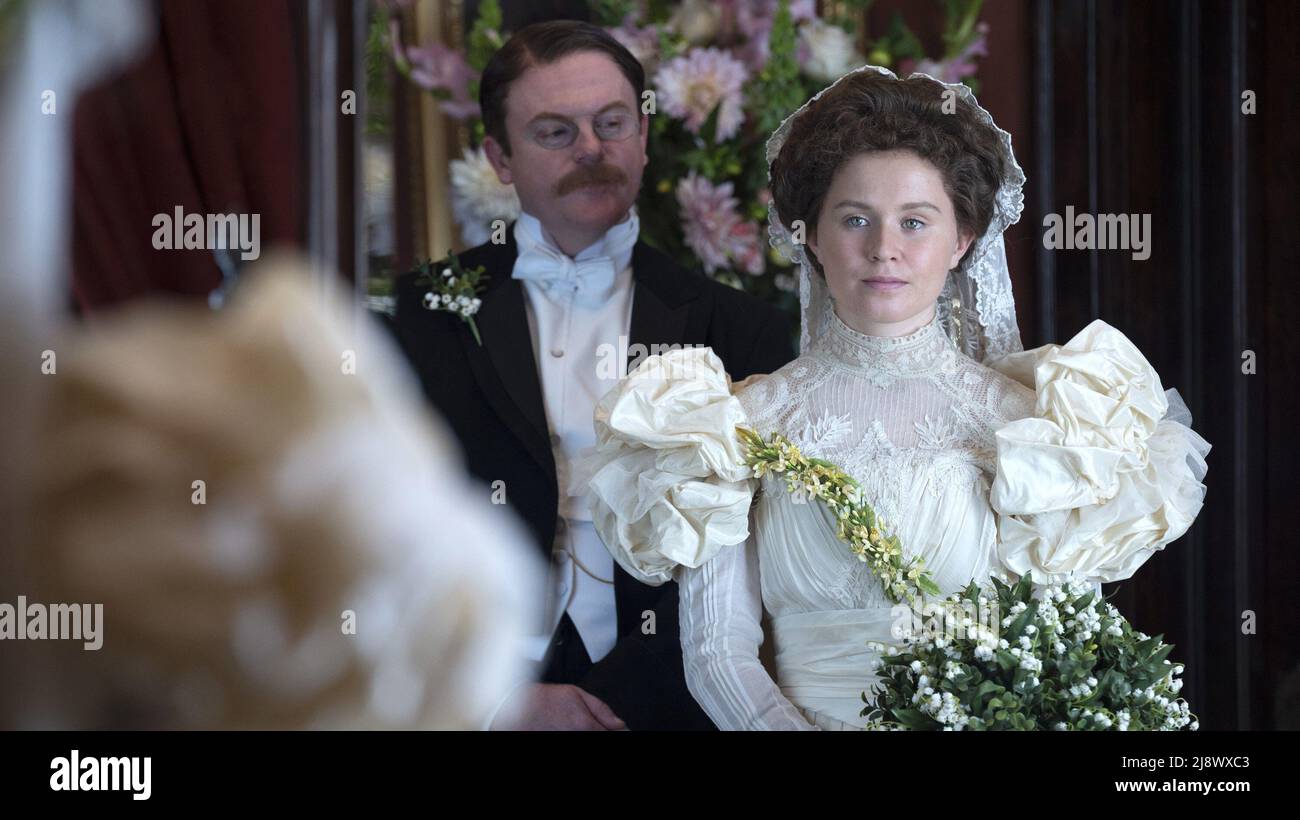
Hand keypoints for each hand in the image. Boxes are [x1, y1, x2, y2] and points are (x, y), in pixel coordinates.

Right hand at [490, 683, 626, 730]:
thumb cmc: (543, 700)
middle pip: (600, 739)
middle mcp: (578, 738)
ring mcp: (566, 742)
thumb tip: (619, 723)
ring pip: (589, 742)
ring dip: (588, 734)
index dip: (614, 732)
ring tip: (576, 726)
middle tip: (588, 726)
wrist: (517, 709)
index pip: (611, 735)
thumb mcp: (575, 694)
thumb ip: (601, 709)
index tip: (614, 729)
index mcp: (585, 726)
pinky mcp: (556, 745)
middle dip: (600, 732)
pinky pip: (574, 743)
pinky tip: (568, 730)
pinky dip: (576, 736)